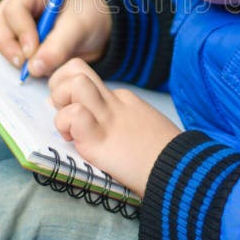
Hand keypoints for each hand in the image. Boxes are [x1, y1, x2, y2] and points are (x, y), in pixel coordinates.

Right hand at [0, 0, 111, 76]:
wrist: (96, 29)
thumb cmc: (90, 17)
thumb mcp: (80, 29)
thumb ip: (59, 46)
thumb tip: (35, 66)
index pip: (15, 8)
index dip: (21, 32)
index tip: (32, 52)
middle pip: (0, 23)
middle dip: (11, 46)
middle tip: (27, 66)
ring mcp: (15, 15)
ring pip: (1, 37)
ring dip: (13, 55)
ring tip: (34, 67)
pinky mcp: (16, 33)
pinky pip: (8, 47)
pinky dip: (18, 59)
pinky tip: (34, 65)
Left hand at [49, 58, 181, 196]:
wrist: (181, 171)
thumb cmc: (167, 159)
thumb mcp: (146, 132)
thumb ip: (124, 125)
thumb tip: (100, 127)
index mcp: (125, 102)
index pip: (89, 81)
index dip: (71, 95)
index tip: (73, 116)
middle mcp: (114, 102)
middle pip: (77, 69)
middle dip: (59, 85)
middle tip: (62, 112)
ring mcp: (107, 117)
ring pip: (74, 83)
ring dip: (61, 103)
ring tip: (68, 126)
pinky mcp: (99, 137)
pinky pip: (73, 115)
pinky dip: (65, 125)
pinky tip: (74, 140)